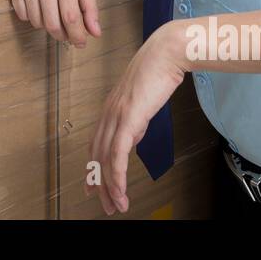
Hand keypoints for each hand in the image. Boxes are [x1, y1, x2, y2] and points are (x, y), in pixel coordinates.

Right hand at [6, 0, 100, 45]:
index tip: (80, 43)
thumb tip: (95, 33)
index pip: (71, 17)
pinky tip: (38, 6)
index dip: (76, 35)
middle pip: (52, 24)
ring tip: (51, 14)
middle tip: (66, 35)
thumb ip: (90, 8)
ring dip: (46, 25)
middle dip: (61, 35)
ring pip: (36, 22)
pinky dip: (31, 17)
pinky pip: (22, 15)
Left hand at [87, 20, 190, 214]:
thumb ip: (134, 121)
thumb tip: (132, 137)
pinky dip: (118, 175)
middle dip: (100, 184)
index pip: (96, 145)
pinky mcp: (128, 118)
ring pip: (106, 159)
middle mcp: (108, 113)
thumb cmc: (158, 72)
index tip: (93, 188)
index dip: (94, 169)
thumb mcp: (142, 102)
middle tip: (105, 205)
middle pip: (97, 156)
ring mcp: (116, 115)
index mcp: (110, 109)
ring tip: (117, 205)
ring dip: (110, 186)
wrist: (166, 54)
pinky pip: (118, 153)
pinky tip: (120, 189)